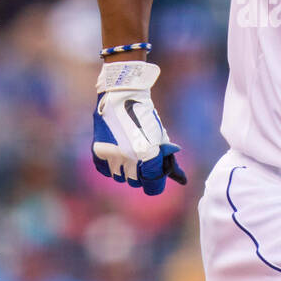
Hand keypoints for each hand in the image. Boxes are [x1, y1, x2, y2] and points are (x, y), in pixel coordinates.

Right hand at [91, 60, 186, 194]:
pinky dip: (111, 165)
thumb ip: (169, 161)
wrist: (121, 94)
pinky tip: (117, 154)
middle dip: (141, 175)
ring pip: (119, 177)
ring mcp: (112, 155)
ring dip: (125, 170)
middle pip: (135, 183)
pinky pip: (105, 170)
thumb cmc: (145, 115)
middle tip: (142, 161)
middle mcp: (129, 158)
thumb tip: (182, 180)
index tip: (156, 175)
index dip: (156, 181)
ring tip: (129, 154)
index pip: (153, 186)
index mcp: (148, 154)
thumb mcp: (160, 137)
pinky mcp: (98, 150)